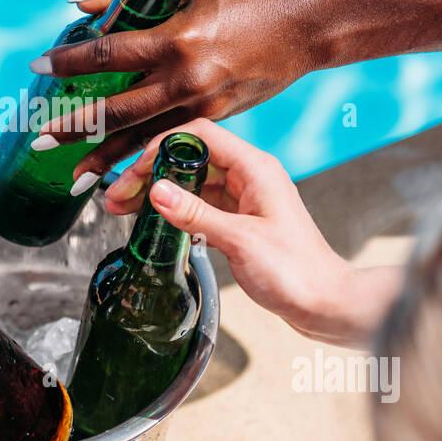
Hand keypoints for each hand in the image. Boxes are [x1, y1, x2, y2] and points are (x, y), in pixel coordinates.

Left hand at [35, 0, 326, 176]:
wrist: (306, 25)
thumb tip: (79, 7)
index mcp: (177, 38)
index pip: (108, 53)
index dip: (69, 61)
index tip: (38, 66)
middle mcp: (187, 78)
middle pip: (119, 110)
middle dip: (76, 127)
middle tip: (38, 139)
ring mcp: (204, 105)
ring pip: (144, 139)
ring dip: (106, 160)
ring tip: (74, 180)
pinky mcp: (218, 118)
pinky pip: (171, 141)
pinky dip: (143, 157)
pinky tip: (121, 171)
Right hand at [103, 118, 400, 346]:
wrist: (325, 304)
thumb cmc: (297, 273)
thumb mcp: (240, 241)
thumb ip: (195, 214)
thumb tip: (156, 191)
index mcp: (256, 168)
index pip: (198, 136)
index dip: (159, 148)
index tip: (132, 172)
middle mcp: (250, 175)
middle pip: (190, 157)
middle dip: (151, 172)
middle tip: (116, 195)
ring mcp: (246, 197)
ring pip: (192, 181)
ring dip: (159, 192)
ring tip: (123, 208)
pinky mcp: (241, 219)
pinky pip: (201, 203)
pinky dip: (175, 210)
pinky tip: (154, 222)